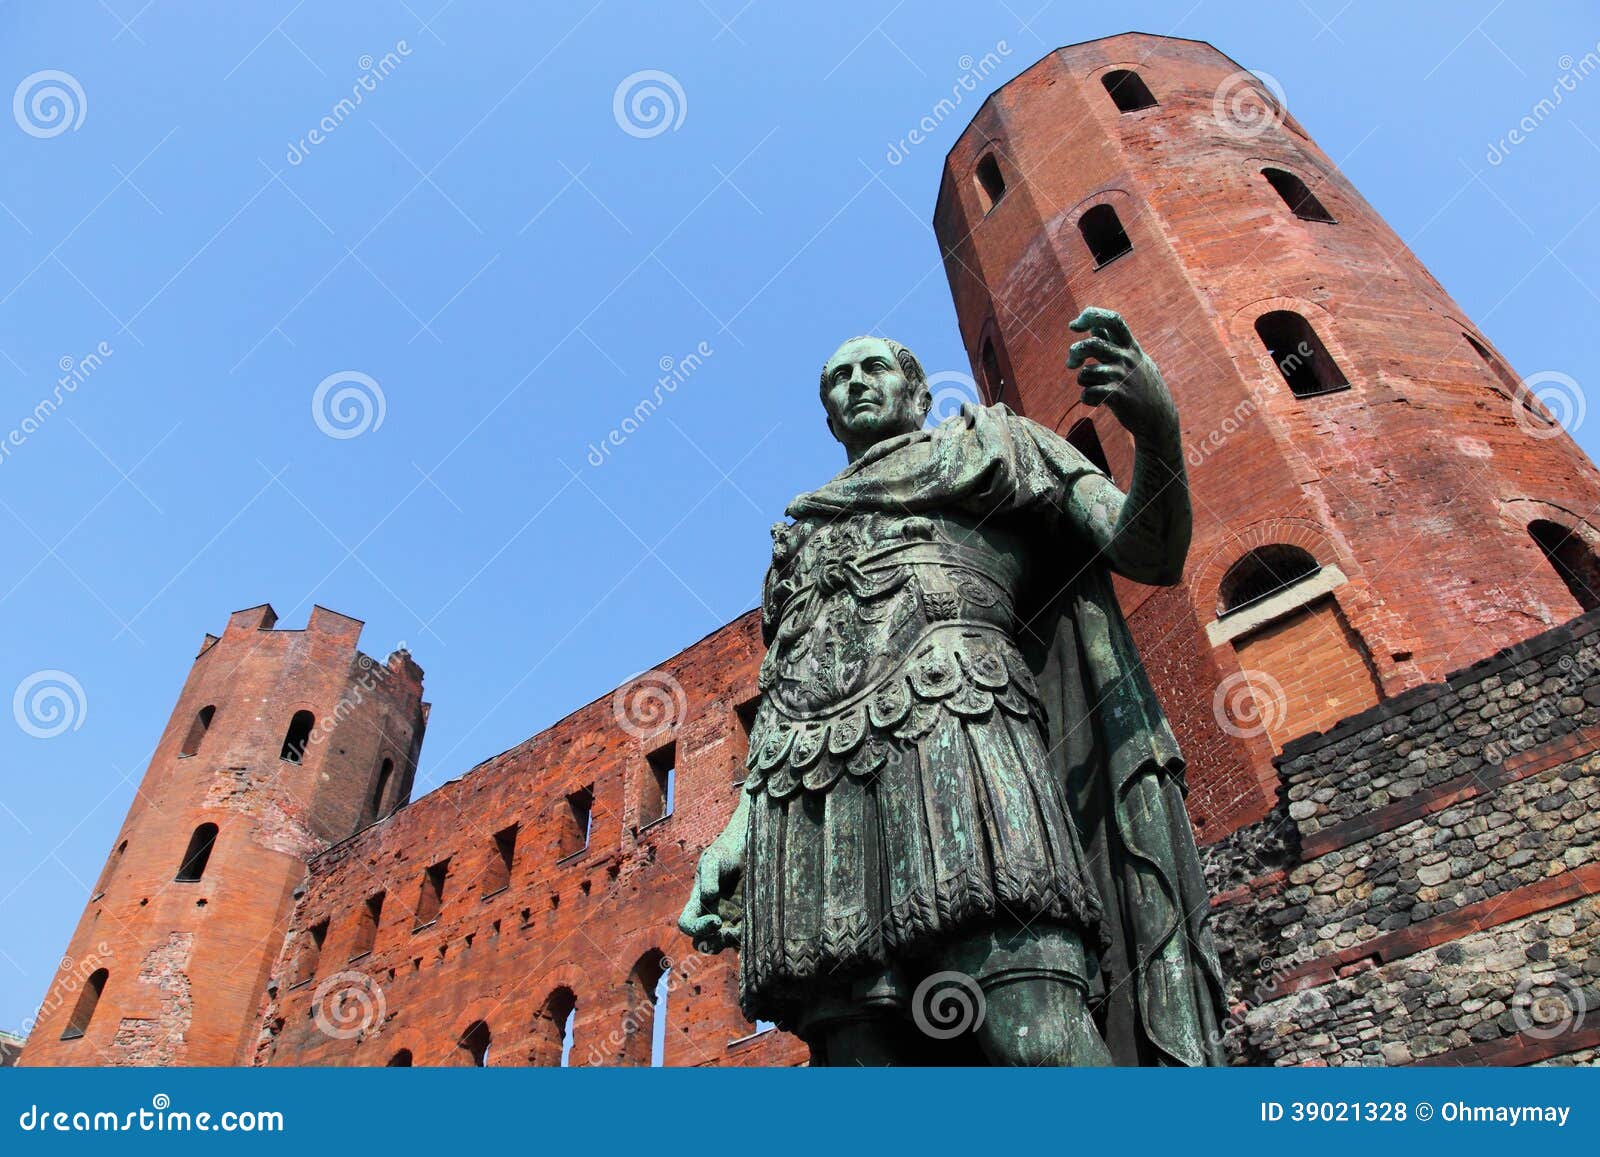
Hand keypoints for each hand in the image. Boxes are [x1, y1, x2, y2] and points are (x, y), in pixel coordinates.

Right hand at [677, 824, 743, 952]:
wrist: (746, 851)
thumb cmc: (725, 855)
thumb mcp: (713, 860)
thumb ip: (709, 878)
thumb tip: (708, 898)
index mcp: (696, 904)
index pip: (687, 925)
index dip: (697, 928)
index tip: (715, 920)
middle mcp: (710, 916)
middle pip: (703, 942)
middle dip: (714, 942)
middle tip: (728, 933)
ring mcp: (728, 921)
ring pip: (724, 944)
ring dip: (732, 943)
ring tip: (743, 931)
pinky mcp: (745, 921)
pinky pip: (742, 938)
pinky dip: (747, 939)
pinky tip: (756, 931)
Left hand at [1067, 307, 1179, 445]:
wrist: (1158, 419)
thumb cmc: (1140, 386)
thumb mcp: (1133, 360)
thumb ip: (1113, 343)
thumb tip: (1093, 327)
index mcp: (1131, 347)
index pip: (1112, 320)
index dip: (1090, 316)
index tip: (1074, 326)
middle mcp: (1127, 358)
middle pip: (1092, 344)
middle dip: (1074, 352)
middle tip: (1071, 364)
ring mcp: (1123, 377)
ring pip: (1086, 373)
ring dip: (1083, 381)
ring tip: (1093, 388)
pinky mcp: (1118, 396)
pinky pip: (1088, 393)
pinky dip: (1086, 397)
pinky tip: (1095, 400)